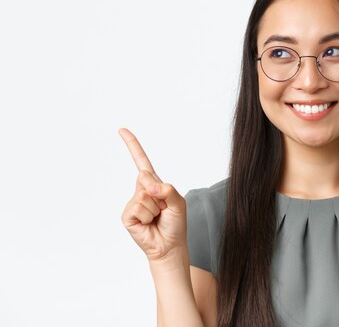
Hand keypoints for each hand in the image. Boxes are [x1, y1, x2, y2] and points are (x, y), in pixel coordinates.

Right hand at [119, 128, 186, 261]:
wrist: (169, 246)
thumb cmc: (175, 223)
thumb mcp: (179, 202)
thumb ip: (168, 190)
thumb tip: (149, 187)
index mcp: (153, 184)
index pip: (141, 161)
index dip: (132, 145)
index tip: (122, 130)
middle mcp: (141, 190)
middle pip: (146, 177)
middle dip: (159, 193)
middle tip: (163, 209)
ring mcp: (133, 202)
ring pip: (144, 195)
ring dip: (155, 208)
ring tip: (157, 217)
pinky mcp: (127, 215)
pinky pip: (138, 207)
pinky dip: (147, 216)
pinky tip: (148, 223)